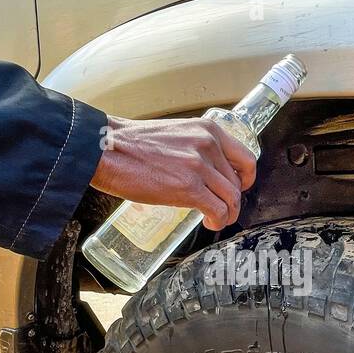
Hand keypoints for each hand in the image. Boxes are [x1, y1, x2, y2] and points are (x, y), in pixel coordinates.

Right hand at [91, 115, 257, 230]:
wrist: (107, 150)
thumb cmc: (132, 145)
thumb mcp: (176, 135)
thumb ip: (195, 148)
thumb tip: (205, 171)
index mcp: (207, 130)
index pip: (245, 158)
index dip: (246, 178)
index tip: (240, 187)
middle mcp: (208, 145)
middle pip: (237, 183)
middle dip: (232, 201)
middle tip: (221, 209)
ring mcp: (199, 167)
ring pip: (231, 199)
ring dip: (227, 214)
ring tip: (216, 219)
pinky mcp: (189, 188)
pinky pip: (217, 210)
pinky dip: (218, 221)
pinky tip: (209, 222)